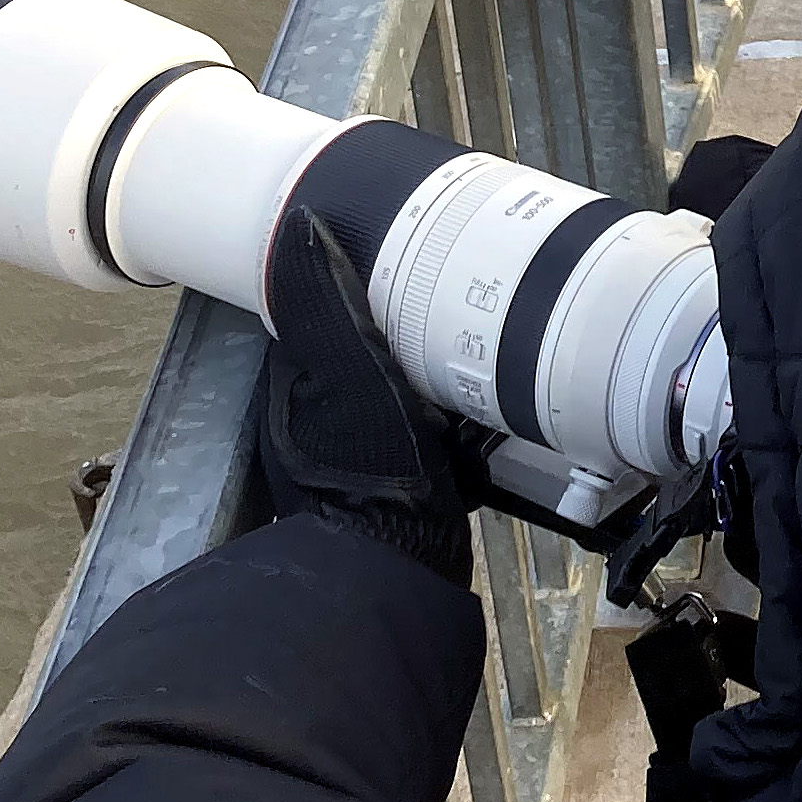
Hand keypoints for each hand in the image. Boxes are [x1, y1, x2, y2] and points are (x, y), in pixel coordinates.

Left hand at [260, 210, 473, 586]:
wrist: (396, 578)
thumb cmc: (365, 472)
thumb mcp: (345, 368)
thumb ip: (323, 301)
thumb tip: (301, 224)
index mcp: (301, 384)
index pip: (331, 309)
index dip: (364, 276)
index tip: (407, 248)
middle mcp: (326, 420)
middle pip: (377, 349)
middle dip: (414, 324)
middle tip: (470, 293)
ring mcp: (369, 457)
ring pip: (411, 392)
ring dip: (445, 373)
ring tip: (496, 340)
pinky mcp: (414, 489)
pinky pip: (443, 435)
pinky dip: (467, 419)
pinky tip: (501, 405)